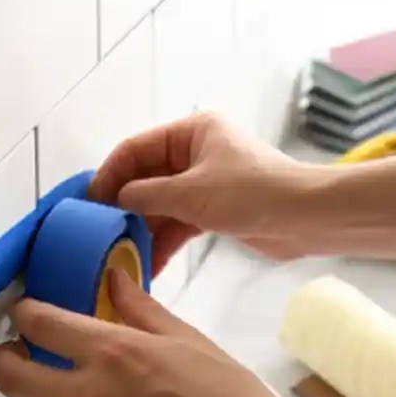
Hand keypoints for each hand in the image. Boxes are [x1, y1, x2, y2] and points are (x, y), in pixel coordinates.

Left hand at [0, 267, 294, 396]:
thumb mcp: (187, 339)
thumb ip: (141, 309)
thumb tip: (115, 281)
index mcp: (115, 353)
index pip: (40, 325)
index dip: (24, 314)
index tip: (26, 313)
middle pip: (12, 378)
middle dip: (3, 360)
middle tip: (12, 353)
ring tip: (45, 394)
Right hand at [89, 112, 314, 270]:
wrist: (307, 218)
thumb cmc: (253, 193)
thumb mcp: (191, 193)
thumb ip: (146, 196)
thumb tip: (115, 201)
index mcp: (192, 131)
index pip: (135, 149)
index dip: (109, 175)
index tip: (88, 203)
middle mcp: (196, 152)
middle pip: (146, 177)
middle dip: (124, 206)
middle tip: (98, 233)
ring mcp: (205, 182)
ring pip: (160, 204)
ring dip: (142, 229)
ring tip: (118, 254)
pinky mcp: (215, 209)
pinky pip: (178, 223)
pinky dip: (163, 241)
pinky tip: (146, 265)